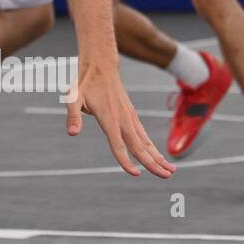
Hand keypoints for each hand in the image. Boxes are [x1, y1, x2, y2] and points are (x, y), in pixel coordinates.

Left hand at [67, 61, 174, 179]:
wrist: (101, 65)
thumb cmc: (84, 82)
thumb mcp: (73, 97)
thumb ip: (73, 116)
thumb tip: (72, 133)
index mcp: (109, 118)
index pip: (118, 145)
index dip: (126, 161)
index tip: (135, 174)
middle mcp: (123, 120)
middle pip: (140, 147)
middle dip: (153, 163)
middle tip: (166, 177)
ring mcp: (130, 117)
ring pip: (146, 142)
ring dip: (158, 157)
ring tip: (171, 171)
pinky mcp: (132, 115)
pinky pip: (144, 135)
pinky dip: (152, 147)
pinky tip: (158, 156)